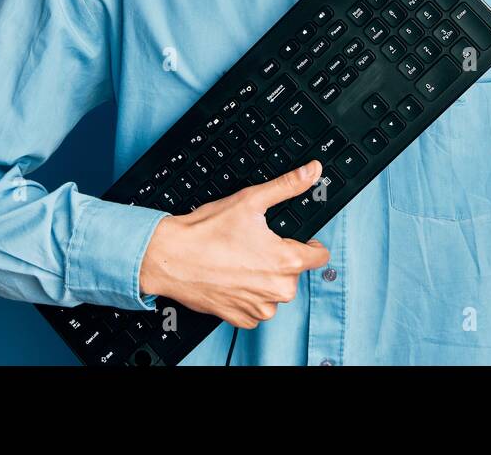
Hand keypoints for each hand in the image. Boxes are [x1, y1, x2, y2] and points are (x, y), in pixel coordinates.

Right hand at [137, 160, 330, 328]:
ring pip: (275, 291)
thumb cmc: (207, 233)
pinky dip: (248, 295)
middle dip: (280, 259)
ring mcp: (260, 308)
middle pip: (295, 273)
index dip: (309, 244)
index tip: (295, 240)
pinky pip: (257, 308)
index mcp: (287, 261)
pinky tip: (232, 278)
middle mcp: (278, 289)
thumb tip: (312, 171)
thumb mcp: (251, 200)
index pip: (320, 257)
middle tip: (254, 245)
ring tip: (239, 260)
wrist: (170, 258)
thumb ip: (288, 186)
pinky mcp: (242, 319)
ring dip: (264, 279)